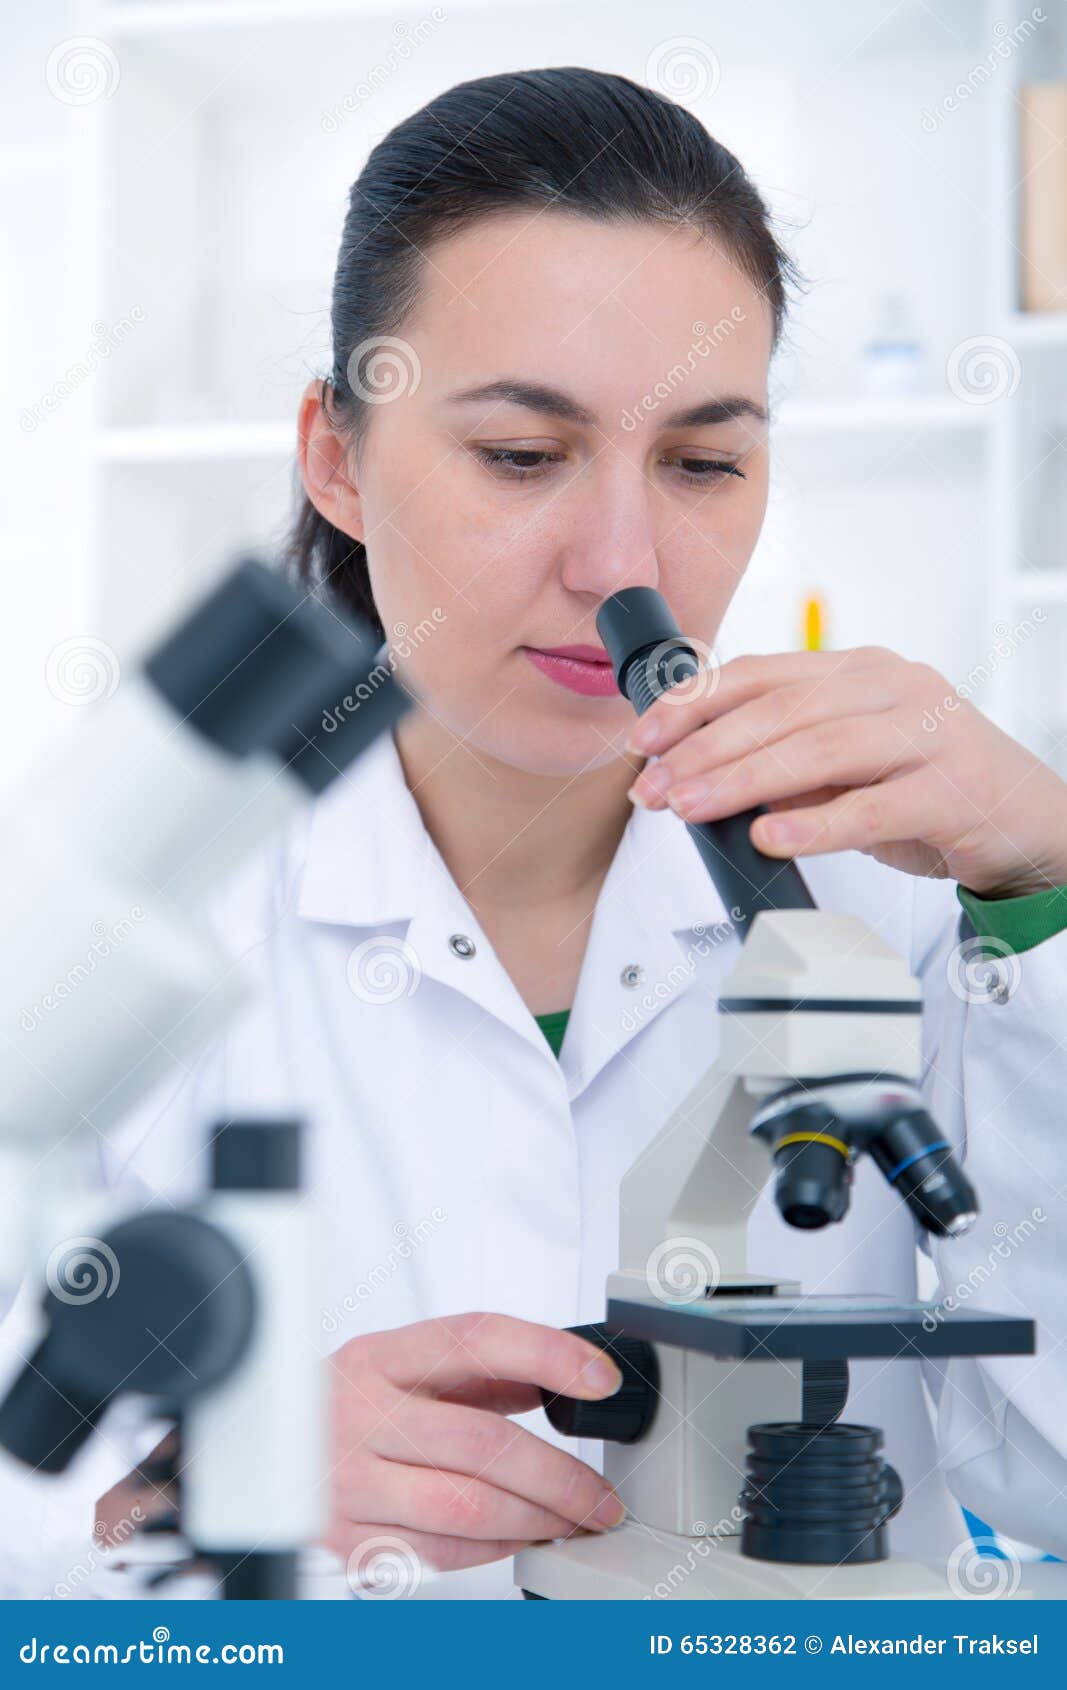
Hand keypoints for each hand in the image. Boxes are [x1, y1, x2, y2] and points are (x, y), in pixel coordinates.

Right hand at [325, 1313, 625, 1581]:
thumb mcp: (400, 1364)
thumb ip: (477, 1369)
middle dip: (560, 1476)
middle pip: (483, 1442)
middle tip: (601, 1496)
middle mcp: (363, 1412)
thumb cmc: (343, 1404)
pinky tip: (523, 1539)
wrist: (250, 1450)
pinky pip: (439, 1553)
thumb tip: (560, 1381)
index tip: (601, 1379)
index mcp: (382, 1356)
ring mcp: (349, 1481)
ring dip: (537, 1520)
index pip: (477, 1339)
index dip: (547, 1355)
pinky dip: (494, 1550)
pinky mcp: (345, 1540)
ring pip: (467, 1508)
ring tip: (575, 1522)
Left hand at [625, 647, 1066, 898]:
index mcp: (859, 671)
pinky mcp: (951, 790)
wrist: (1029, 824)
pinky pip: (871, 807)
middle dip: (706, 749)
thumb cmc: (931, 790)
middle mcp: (893, 689)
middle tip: (655, 788)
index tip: (644, 739)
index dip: (695, 704)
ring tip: (691, 807)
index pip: (761, 673)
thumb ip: (787, 765)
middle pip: (781, 711)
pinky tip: (768, 838)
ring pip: (818, 750)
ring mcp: (927, 735)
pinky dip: (814, 824)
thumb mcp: (852, 767)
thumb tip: (700, 778)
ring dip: (743, 781)